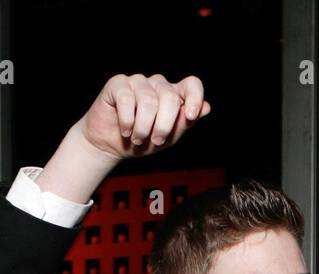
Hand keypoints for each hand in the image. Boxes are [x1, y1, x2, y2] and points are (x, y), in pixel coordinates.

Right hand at [78, 72, 209, 159]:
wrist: (111, 146)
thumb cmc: (143, 141)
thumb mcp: (169, 137)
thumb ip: (185, 122)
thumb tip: (206, 107)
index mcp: (174, 95)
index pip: (192, 84)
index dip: (194, 97)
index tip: (190, 116)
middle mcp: (157, 85)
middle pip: (170, 97)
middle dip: (164, 125)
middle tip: (156, 140)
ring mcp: (138, 82)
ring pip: (149, 100)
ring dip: (143, 127)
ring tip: (137, 138)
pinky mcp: (118, 83)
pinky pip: (127, 99)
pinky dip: (127, 121)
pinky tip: (125, 130)